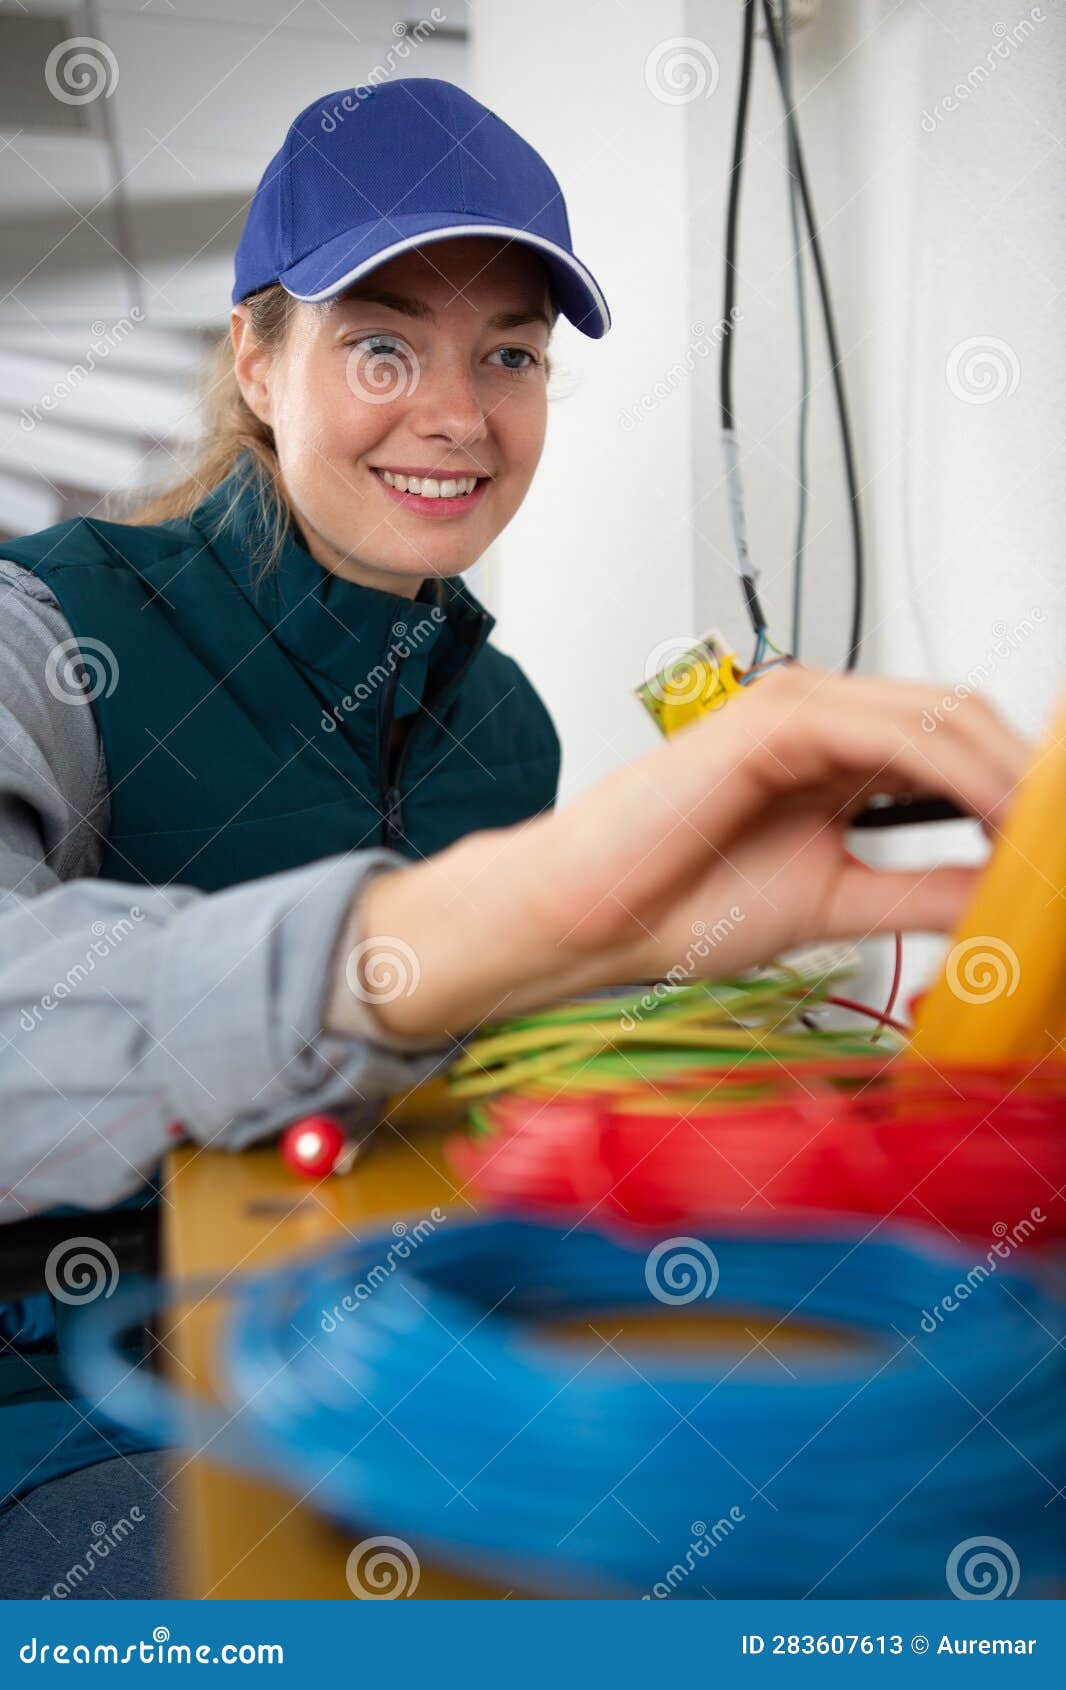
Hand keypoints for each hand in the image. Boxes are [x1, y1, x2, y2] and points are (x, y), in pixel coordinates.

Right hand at [325, 665, 1029, 1040]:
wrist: (584, 919)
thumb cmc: (673, 904)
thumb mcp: (836, 902)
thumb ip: (921, 889)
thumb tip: (1005, 895)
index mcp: (836, 760)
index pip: (958, 751)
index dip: (1021, 791)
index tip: (1058, 848)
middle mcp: (823, 722)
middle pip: (963, 723)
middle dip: (1029, 778)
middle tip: (1065, 836)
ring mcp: (798, 709)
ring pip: (941, 717)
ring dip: (1011, 773)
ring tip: (1048, 829)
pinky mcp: (773, 717)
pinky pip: (893, 733)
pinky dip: (959, 772)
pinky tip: (1001, 817)